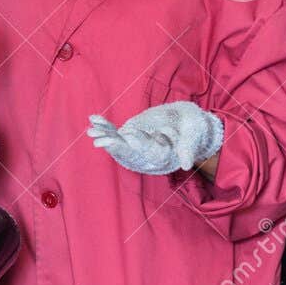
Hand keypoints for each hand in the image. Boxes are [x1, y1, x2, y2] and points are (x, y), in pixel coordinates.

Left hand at [87, 101, 223, 174]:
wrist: (186, 122)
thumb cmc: (193, 127)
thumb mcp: (194, 134)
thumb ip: (189, 147)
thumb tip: (186, 165)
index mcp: (163, 155)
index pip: (150, 151)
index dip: (140, 144)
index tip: (131, 135)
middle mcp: (147, 154)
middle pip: (129, 152)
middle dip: (114, 146)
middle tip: (100, 142)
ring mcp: (136, 144)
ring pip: (118, 143)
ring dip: (104, 137)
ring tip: (91, 132)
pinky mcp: (129, 135)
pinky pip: (115, 132)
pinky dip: (104, 126)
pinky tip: (93, 119)